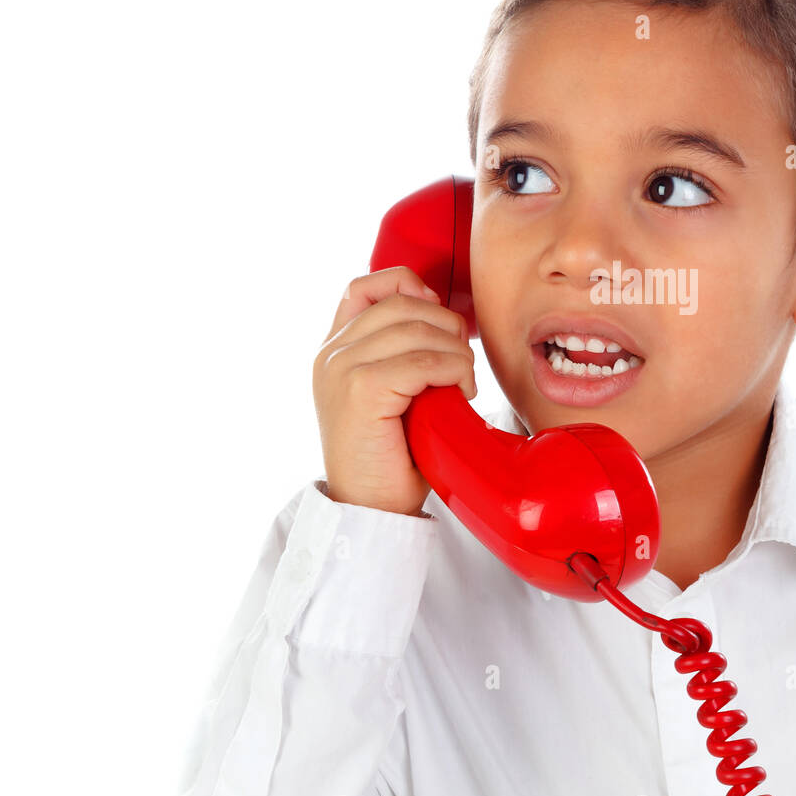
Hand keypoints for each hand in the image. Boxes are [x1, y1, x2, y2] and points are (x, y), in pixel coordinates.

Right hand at [312, 266, 476, 515]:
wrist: (371, 509)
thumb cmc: (394, 455)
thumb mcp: (396, 390)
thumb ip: (403, 351)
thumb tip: (444, 313)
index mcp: (335, 349)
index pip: (366, 286)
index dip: (411, 287)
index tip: (439, 324)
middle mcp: (332, 353)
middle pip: (404, 303)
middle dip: (448, 327)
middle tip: (462, 365)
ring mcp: (342, 368)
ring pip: (419, 329)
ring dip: (457, 354)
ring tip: (463, 385)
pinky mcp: (360, 390)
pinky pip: (425, 361)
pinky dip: (455, 373)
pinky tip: (460, 396)